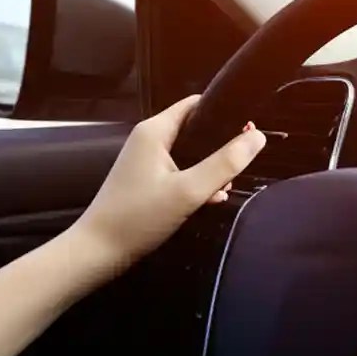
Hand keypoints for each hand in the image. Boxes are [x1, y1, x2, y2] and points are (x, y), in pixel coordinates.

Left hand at [68, 95, 265, 271]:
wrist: (98, 251)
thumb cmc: (140, 216)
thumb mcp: (188, 191)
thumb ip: (225, 164)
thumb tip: (258, 137)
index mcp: (155, 130)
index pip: (196, 104)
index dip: (224, 113)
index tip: (249, 130)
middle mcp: (149, 139)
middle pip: (195, 130)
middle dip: (220, 147)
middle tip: (240, 167)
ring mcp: (146, 161)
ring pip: (190, 154)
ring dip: (210, 169)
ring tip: (225, 188)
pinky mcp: (146, 181)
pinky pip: (180, 172)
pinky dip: (196, 182)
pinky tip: (210, 199)